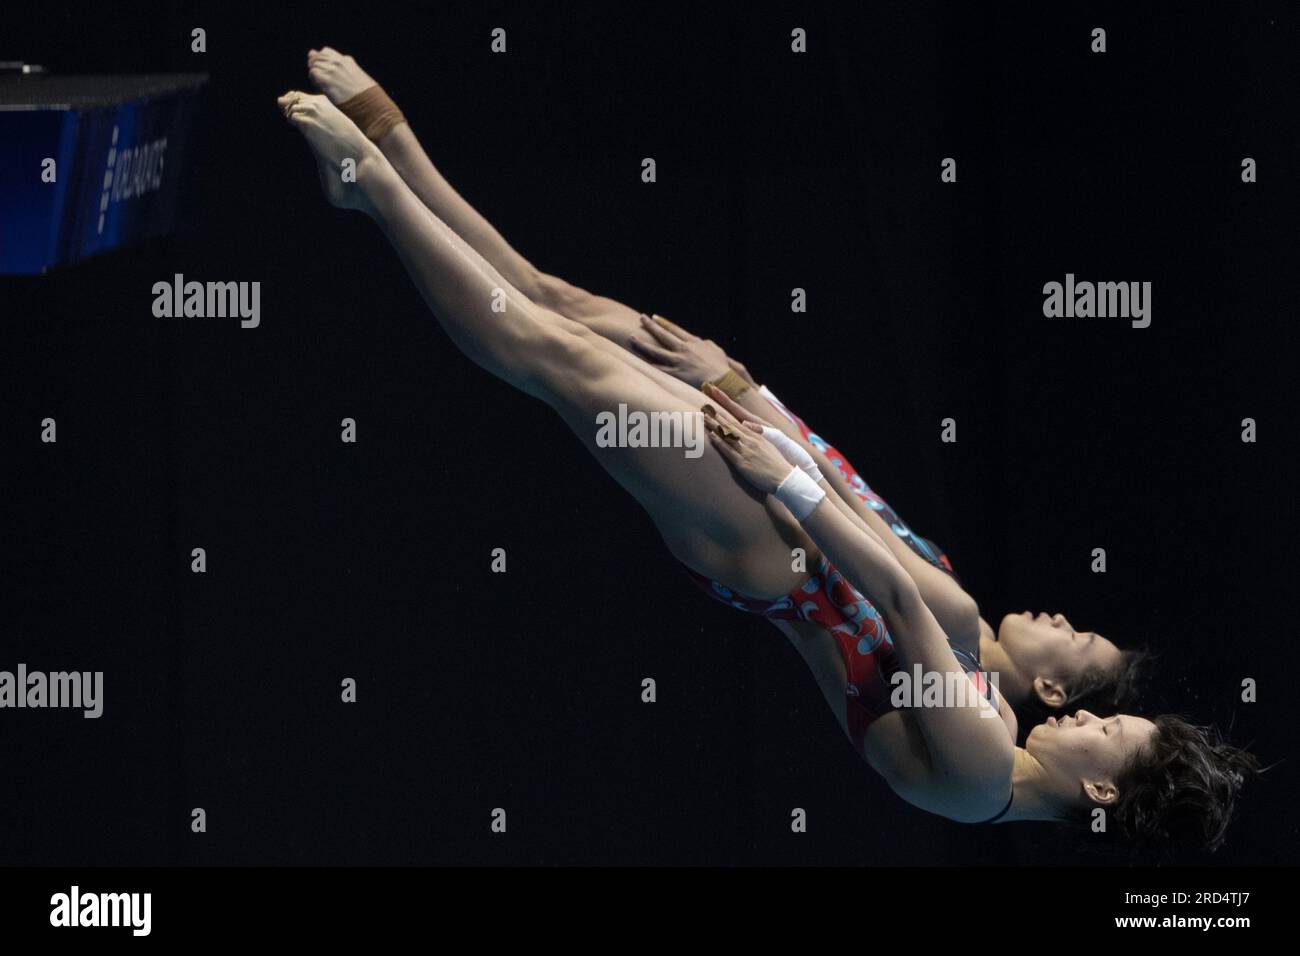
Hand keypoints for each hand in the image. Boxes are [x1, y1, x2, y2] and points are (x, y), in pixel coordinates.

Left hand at [629, 314, 732, 385]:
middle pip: (663, 335)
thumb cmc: (722, 368)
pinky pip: (658, 369)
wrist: (723, 381)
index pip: (675, 330)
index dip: (663, 323)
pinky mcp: (676, 375)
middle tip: (641, 318)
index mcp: (693, 343)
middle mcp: (683, 349)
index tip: (654, 317)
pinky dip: (647, 366)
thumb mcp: (718, 352)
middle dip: (651, 326)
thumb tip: (704, 341)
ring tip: (632, 337)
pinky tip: (637, 362)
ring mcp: (678, 362)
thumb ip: (708, 345)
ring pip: (656, 351)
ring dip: (642, 344)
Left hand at [702, 382, 817, 476]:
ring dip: (714, 425)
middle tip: (705, 407)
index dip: (726, 415)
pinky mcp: (743, 462)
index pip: (738, 422)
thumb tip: (747, 427)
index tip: (716, 408)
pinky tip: (710, 434)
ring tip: (704, 417)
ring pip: (727, 434)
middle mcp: (751, 440)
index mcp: (757, 436)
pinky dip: (719, 441)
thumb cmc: (777, 465)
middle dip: (717, 416)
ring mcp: (746, 450)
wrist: (785, 477)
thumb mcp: (768, 446)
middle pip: (731, 425)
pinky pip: (728, 450)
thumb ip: (758, 437)